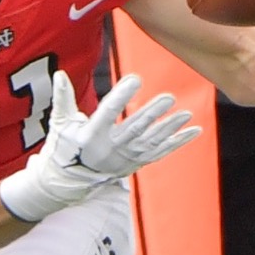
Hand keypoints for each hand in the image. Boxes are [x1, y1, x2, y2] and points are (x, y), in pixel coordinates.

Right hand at [0, 72, 199, 221]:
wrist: (71, 180)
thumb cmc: (65, 145)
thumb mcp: (60, 122)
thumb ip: (62, 98)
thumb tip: (59, 74)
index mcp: (91, 135)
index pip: (108, 112)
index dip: (121, 96)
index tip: (135, 79)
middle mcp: (111, 147)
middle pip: (135, 128)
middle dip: (153, 114)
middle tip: (169, 97)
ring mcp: (127, 157)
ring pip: (151, 141)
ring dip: (170, 127)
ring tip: (187, 113)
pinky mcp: (137, 162)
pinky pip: (161, 151)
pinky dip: (178, 142)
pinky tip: (195, 130)